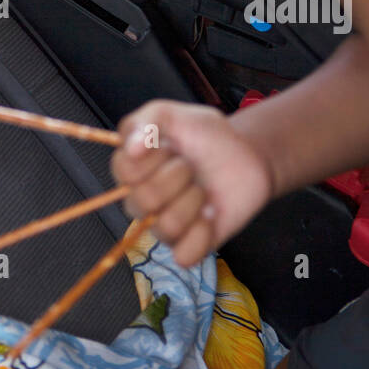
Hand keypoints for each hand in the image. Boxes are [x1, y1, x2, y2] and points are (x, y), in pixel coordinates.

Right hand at [111, 100, 273, 265]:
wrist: (246, 156)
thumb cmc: (207, 136)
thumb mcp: (173, 113)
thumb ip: (146, 122)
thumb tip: (130, 148)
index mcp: (133, 168)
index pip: (123, 171)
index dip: (150, 158)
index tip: (169, 144)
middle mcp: (143, 199)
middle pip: (143, 201)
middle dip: (176, 177)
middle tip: (190, 165)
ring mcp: (164, 224)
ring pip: (165, 228)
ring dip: (192, 203)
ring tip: (203, 189)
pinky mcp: (189, 245)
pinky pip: (183, 255)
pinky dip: (201, 234)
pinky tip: (211, 214)